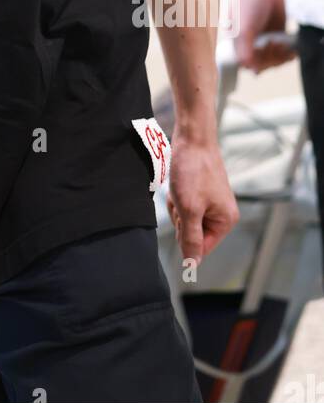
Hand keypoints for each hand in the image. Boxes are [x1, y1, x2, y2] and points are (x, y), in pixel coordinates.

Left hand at [167, 131, 239, 265]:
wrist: (192, 138)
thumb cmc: (193, 170)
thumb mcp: (189, 209)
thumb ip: (191, 239)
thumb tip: (192, 265)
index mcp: (225, 220)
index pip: (201, 247)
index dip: (185, 235)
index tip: (182, 216)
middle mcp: (222, 213)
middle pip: (192, 232)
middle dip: (181, 217)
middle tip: (181, 197)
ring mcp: (212, 201)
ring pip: (186, 217)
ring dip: (177, 205)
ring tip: (179, 188)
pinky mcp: (201, 191)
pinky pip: (184, 203)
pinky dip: (177, 196)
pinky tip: (178, 183)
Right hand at [231, 0, 295, 72]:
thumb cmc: (248, 4)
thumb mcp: (243, 28)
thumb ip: (244, 50)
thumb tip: (250, 69)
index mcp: (237, 43)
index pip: (247, 64)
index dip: (256, 63)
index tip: (262, 52)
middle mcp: (250, 43)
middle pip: (262, 64)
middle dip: (270, 58)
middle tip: (274, 44)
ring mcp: (265, 40)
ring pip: (274, 60)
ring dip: (280, 57)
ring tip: (282, 45)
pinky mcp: (278, 35)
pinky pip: (284, 52)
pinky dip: (288, 55)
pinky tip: (292, 52)